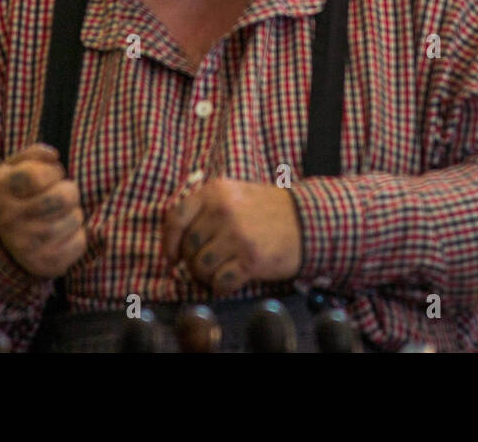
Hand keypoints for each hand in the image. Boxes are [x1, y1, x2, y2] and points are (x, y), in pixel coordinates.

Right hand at [0, 143, 87, 277]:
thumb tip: (53, 156)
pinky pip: (80, 242)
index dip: (52, 172)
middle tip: (60, 195)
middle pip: (64, 197)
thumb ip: (33, 154)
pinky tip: (62, 234)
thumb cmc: (16, 196)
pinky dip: (77, 235)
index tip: (50, 176)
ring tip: (59, 215)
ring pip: (75, 218)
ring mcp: (27, 245)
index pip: (36, 176)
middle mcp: (10, 220)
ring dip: (74, 213)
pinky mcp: (45, 264)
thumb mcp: (14, 169)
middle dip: (69, 191)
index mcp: (0, 191)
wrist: (0, 244)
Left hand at [160, 178, 302, 296]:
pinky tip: (234, 279)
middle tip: (208, 265)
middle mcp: (223, 211)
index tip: (172, 257)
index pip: (176, 216)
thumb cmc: (269, 211)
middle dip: (193, 262)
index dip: (169, 241)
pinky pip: (220, 282)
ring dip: (207, 276)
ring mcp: (237, 235)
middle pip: (188, 247)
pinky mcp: (251, 259)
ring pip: (201, 267)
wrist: (309, 222)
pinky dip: (223, 286)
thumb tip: (175, 241)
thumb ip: (206, 208)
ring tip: (222, 271)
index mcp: (216, 191)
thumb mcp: (235, 194)